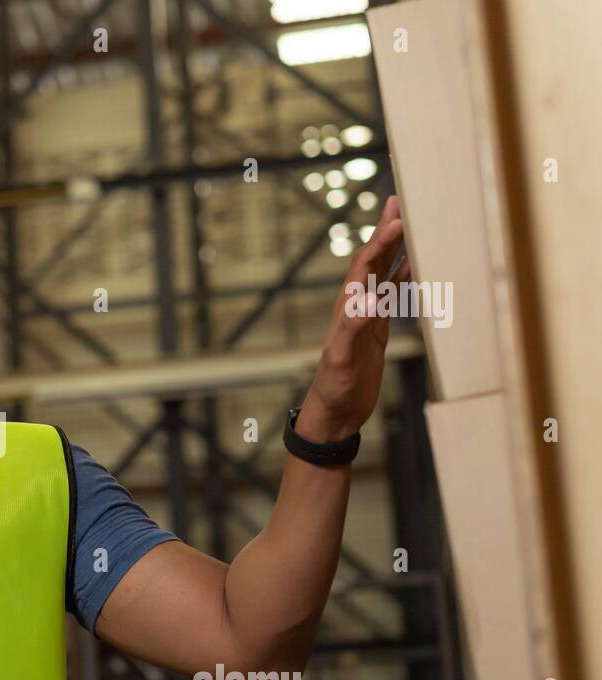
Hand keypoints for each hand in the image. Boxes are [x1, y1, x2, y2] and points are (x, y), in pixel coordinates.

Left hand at [300, 195, 410, 441]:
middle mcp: (356, 304)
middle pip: (373, 258)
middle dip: (386, 230)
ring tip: (407, 221)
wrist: (337, 410)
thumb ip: (352, 329)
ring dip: (394, 247)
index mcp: (348, 306)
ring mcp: (366, 313)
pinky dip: (402, 275)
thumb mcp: (342, 358)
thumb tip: (367, 301)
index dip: (380, 241)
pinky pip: (391, 293)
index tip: (399, 219)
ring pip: (382, 271)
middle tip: (400, 200)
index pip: (365, 264)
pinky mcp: (376, 326)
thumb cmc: (335, 386)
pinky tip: (413, 263)